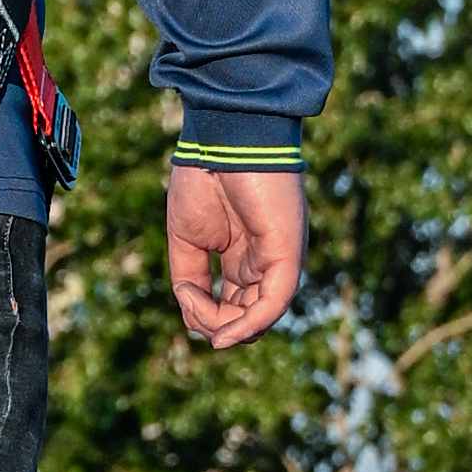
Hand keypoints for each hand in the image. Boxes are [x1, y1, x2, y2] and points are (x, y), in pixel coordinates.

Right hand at [165, 161, 306, 352]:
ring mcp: (280, 259)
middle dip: (214, 324)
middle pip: (246, 317)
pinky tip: (221, 333)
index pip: (234, 306)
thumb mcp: (187, 240)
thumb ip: (190, 280)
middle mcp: (266, 262)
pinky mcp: (287, 254)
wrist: (223, 138)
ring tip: (198, 310)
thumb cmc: (205, 178)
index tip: (184, 297)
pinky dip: (246, 325)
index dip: (206, 315)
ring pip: (259, 317)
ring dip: (224, 326)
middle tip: (190, 305)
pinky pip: (272, 304)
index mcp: (244, 257)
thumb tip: (192, 319)